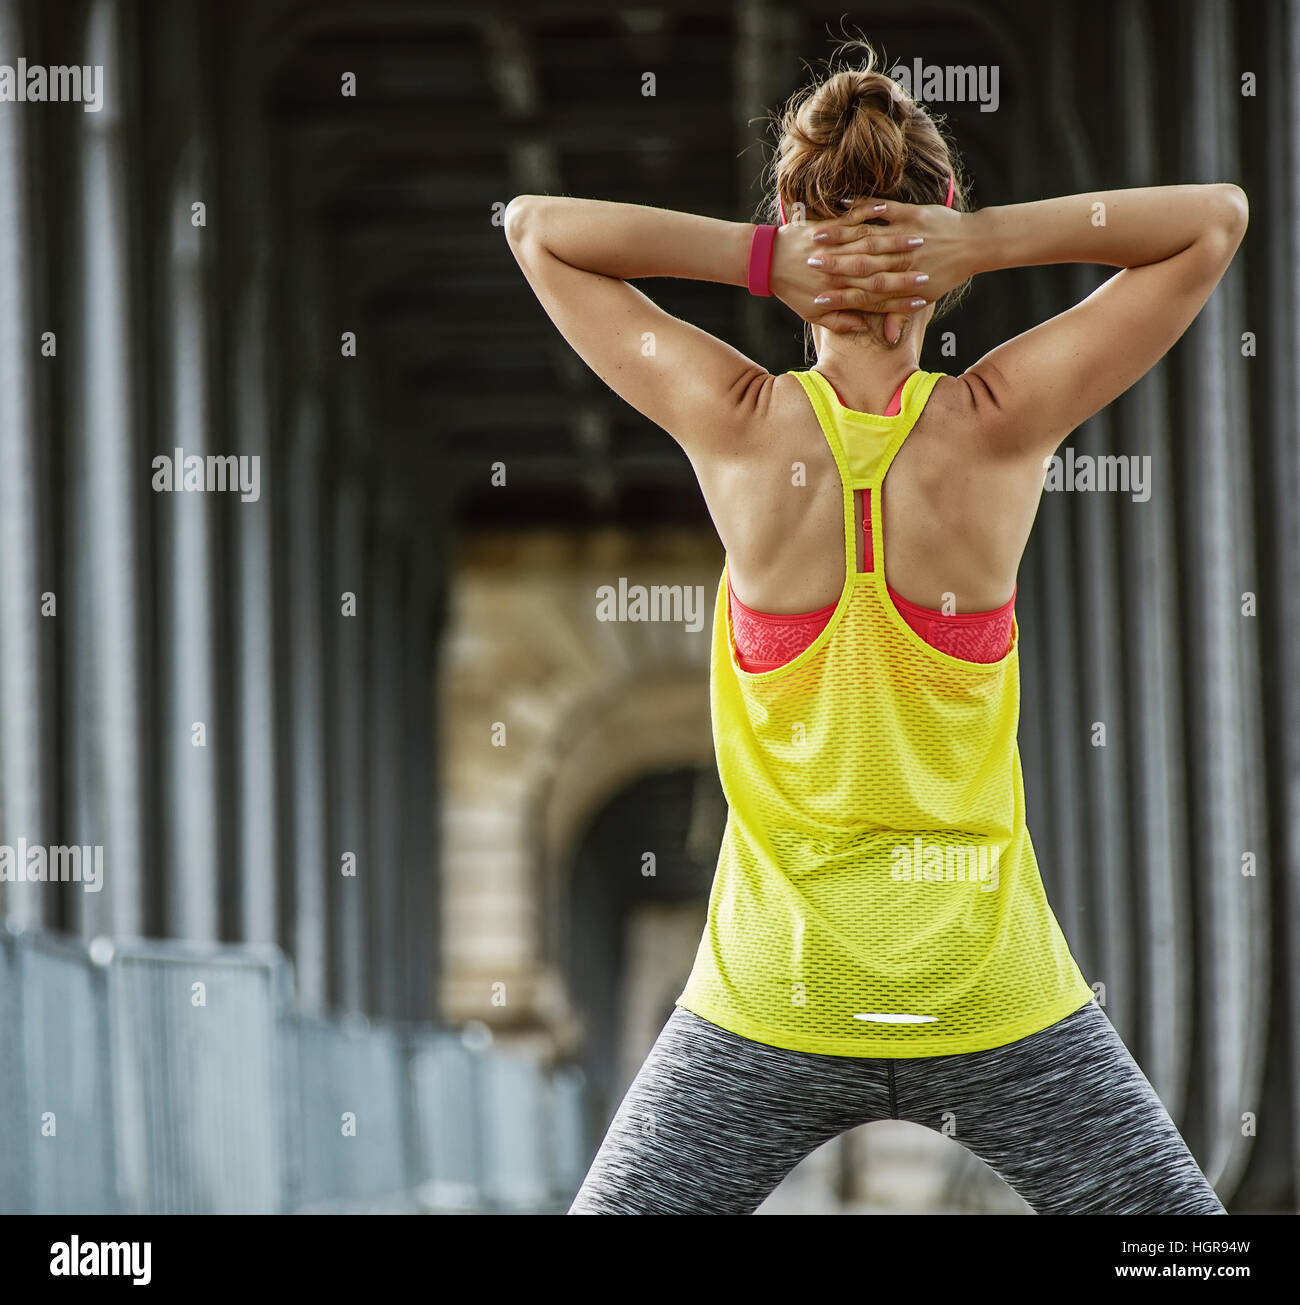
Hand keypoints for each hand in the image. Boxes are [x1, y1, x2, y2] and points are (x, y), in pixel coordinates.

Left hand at [769, 206, 933, 335]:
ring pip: (871, 246)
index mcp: (838, 294)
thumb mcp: (812, 315)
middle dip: (908, 272)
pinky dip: (874, 219)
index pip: (877, 299)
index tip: (923, 298)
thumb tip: (863, 329)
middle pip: (879, 272)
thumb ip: (839, 323)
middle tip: (931, 271)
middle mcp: (838, 272)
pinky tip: (893, 216)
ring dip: (898, 244)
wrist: (767, 263)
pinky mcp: (829, 228)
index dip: (901, 300)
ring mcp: (834, 248)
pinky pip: (853, 221)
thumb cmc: (790, 290)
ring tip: (921, 242)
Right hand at [789, 197, 972, 342]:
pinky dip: (865, 206)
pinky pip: (885, 208)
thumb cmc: (948, 273)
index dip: (839, 296)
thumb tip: (887, 337)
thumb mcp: (925, 297)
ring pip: (867, 237)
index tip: (816, 297)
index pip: (863, 293)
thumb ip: (899, 314)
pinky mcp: (912, 214)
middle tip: (807, 264)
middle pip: (859, 265)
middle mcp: (900, 260)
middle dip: (831, 265)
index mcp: (900, 282)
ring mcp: (905, 235)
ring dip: (840, 235)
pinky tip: (844, 203)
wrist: (974, 245)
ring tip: (817, 235)